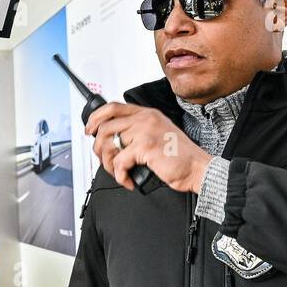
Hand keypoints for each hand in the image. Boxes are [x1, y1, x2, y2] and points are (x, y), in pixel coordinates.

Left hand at [85, 102, 211, 192]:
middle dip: (98, 147)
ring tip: (118, 172)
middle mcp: (145, 119)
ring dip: (108, 164)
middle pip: (105, 127)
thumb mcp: (158, 134)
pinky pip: (119, 161)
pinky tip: (128, 180)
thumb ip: (137, 131)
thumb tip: (112, 141)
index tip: (89, 130)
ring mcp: (145, 131)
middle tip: (104, 160)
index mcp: (147, 114)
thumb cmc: (179, 156)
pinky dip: (119, 175)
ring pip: (109, 144)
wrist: (197, 168)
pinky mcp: (145, 146)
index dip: (96, 118)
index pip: (113, 107)